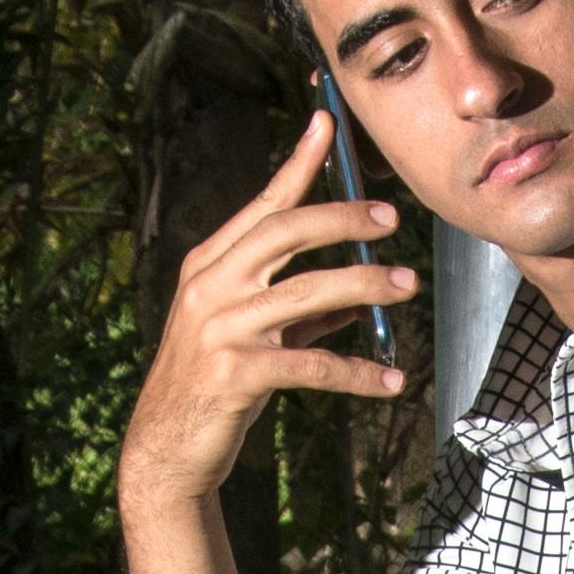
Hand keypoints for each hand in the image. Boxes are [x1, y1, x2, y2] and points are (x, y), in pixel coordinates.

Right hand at [124, 114, 420, 509]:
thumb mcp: (246, 337)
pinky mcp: (237, 374)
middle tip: (390, 218)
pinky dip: (357, 373)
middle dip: (343, 218)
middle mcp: (210, 287)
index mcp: (209, 266)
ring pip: (307, 293)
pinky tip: (391, 381)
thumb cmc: (211, 388)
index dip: (297, 164)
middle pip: (286, 233)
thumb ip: (294, 315)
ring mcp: (221, 329)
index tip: (327, 125)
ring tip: (406, 284)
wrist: (167, 449)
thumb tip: (352, 306)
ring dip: (364, 285)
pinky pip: (312, 365)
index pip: (262, 206)